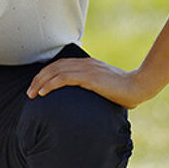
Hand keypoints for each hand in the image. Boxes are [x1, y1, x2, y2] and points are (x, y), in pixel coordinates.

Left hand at [26, 57, 155, 109]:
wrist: (139, 87)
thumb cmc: (125, 92)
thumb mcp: (105, 88)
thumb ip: (93, 89)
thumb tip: (84, 103)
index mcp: (88, 65)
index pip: (60, 66)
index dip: (46, 75)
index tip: (37, 86)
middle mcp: (85, 64)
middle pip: (54, 67)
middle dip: (39, 79)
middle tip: (29, 92)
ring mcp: (87, 69)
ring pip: (56, 72)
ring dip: (41, 83)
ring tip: (32, 94)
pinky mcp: (89, 77)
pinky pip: (64, 78)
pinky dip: (51, 84)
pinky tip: (43, 92)